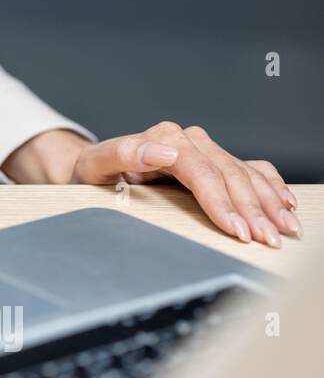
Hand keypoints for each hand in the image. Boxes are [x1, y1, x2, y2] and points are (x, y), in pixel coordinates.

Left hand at [4, 125, 301, 246]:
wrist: (92, 167)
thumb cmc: (92, 172)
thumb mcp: (95, 165)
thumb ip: (122, 154)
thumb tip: (160, 150)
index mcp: (164, 138)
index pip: (203, 172)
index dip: (222, 202)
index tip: (236, 230)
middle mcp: (188, 140)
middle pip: (229, 175)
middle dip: (252, 210)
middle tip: (267, 240)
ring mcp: (203, 148)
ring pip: (245, 173)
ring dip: (268, 201)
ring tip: (284, 228)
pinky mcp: (211, 159)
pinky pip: (249, 168)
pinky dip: (269, 185)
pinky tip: (284, 203)